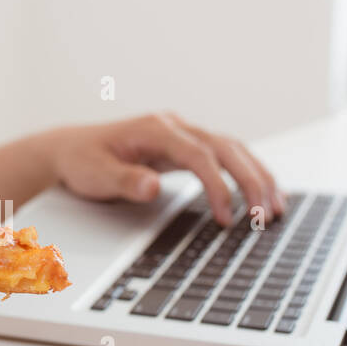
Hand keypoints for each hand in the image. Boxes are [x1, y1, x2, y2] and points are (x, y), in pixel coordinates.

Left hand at [48, 114, 285, 225]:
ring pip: (232, 149)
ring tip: (276, 208)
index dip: (218, 186)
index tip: (227, 217)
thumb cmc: (82, 162)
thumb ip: (124, 181)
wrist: (70, 150)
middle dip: (251, 180)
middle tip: (267, 215)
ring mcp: (181, 135)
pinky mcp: (184, 147)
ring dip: (257, 176)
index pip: (199, 155)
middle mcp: (174, 127)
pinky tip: (261, 194)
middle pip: (226, 148)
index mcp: (155, 130)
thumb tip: (152, 186)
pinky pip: (224, 157)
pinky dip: (245, 174)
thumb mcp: (96, 175)